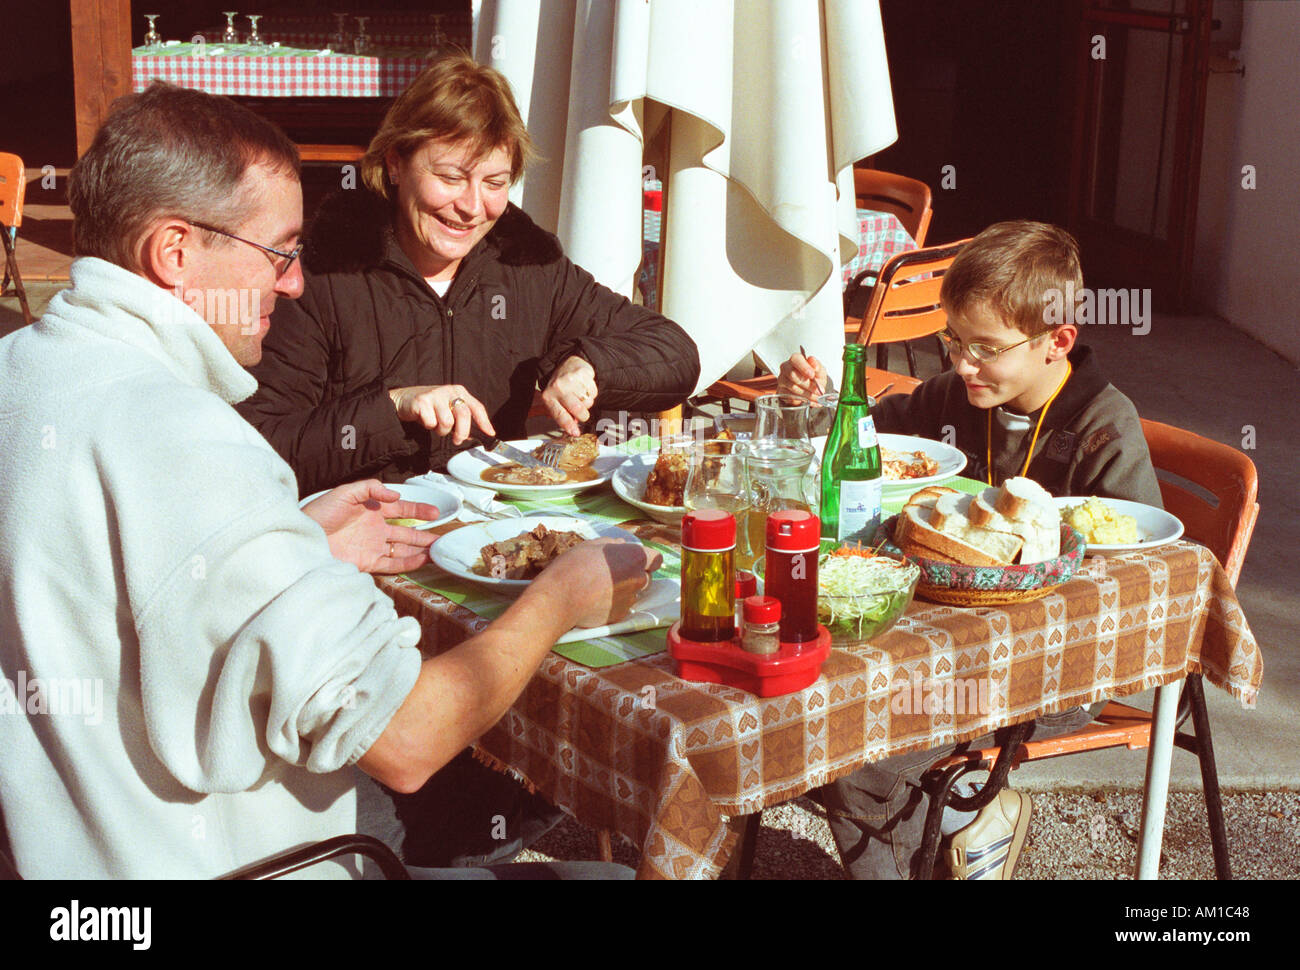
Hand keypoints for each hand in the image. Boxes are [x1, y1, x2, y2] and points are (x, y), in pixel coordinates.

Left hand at [302, 479, 439, 573]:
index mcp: (372, 510)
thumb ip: (371, 489)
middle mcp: (375, 529)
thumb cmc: (319, 512)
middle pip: (406, 532)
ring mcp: (372, 546)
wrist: (302, 536)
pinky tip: (421, 560)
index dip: (418, 511)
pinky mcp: (366, 562)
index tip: (435, 513)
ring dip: (419, 550)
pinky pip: (392, 563)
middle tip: (442, 538)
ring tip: (437, 551)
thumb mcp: (344, 493)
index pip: (401, 509)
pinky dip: (408, 563)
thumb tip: (396, 496)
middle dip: (424, 535)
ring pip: (402, 548)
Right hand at [389, 384, 494, 444]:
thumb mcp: (449, 409)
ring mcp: (435, 395)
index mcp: (459, 392)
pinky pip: (431, 422)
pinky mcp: (422, 401)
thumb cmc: (430, 407)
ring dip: (441, 430)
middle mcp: (449, 391)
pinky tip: (425, 420)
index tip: (490, 434)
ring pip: (447, 422)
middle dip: (462, 432)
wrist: (404, 399)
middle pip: (464, 415)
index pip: (476, 407)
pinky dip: (429, 426)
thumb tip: (476, 435)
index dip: (484, 422)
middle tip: (457, 440)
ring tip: (435, 425)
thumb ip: (461, 419)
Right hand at [530, 538, 662, 628]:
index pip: (656, 559)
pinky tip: (595, 599)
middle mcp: (639, 579)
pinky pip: (621, 606)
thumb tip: (621, 546)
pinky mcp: (620, 615)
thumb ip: (613, 544)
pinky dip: (613, 603)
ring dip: (622, 589)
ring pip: (632, 592)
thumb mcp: (592, 545)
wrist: (561, 598)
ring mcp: (630, 599)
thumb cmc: (574, 566)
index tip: (632, 560)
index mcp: (635, 557)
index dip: (646, 559)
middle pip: (645, 576)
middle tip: (611, 572)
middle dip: (633, 574)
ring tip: (599, 587)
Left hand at [540, 355, 597, 436]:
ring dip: (587, 403)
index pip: (560, 415)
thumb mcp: (556, 401)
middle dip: (583, 415)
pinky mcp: (582, 374)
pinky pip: (594, 392)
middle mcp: (559, 388)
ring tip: (580, 395)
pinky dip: (591, 393)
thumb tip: (574, 427)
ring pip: (588, 402)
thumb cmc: (561, 386)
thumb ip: (564, 415)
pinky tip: (584, 388)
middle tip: (582, 413)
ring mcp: (571, 380)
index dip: (569, 426)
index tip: (575, 433)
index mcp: (549, 397)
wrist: (567, 363)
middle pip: (578, 410)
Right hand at [777, 352, 826, 402]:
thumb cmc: (814, 378)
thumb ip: (817, 366)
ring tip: (817, 396)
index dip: (804, 367)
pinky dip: (803, 399)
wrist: (810, 390)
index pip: (795, 359)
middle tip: (818, 389)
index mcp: (796, 359)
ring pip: (792, 387)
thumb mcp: (820, 371)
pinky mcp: (781, 391)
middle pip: (792, 374)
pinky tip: (810, 400)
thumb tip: (812, 360)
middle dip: (808, 384)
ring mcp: (782, 380)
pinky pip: (790, 396)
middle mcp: (786, 368)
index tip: (812, 375)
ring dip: (807, 393)